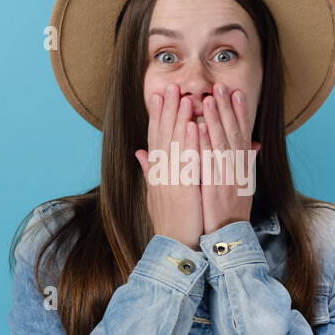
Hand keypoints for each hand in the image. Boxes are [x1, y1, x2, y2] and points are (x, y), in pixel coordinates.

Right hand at [134, 82, 203, 249]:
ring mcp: (170, 181)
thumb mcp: (156, 194)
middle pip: (162, 136)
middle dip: (166, 110)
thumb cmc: (170, 223)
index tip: (159, 96)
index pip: (155, 138)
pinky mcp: (183, 191)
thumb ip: (149, 171)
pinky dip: (190, 144)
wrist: (175, 248)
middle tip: (170, 86)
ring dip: (179, 119)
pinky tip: (194, 126)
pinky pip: (187, 163)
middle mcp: (160, 174)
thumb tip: (140, 153)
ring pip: (174, 144)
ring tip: (183, 97)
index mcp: (156, 173)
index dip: (157, 116)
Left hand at [198, 82, 260, 234]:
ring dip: (215, 120)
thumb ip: (248, 161)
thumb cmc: (235, 211)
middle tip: (222, 87)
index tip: (238, 93)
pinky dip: (204, 144)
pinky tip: (199, 128)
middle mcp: (237, 169)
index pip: (243, 134)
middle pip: (233, 133)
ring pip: (221, 144)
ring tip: (209, 99)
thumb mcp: (246, 184)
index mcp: (243, 167)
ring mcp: (226, 177)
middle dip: (227, 109)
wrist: (229, 236)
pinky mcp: (214, 187)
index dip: (241, 113)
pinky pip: (209, 162)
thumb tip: (255, 143)